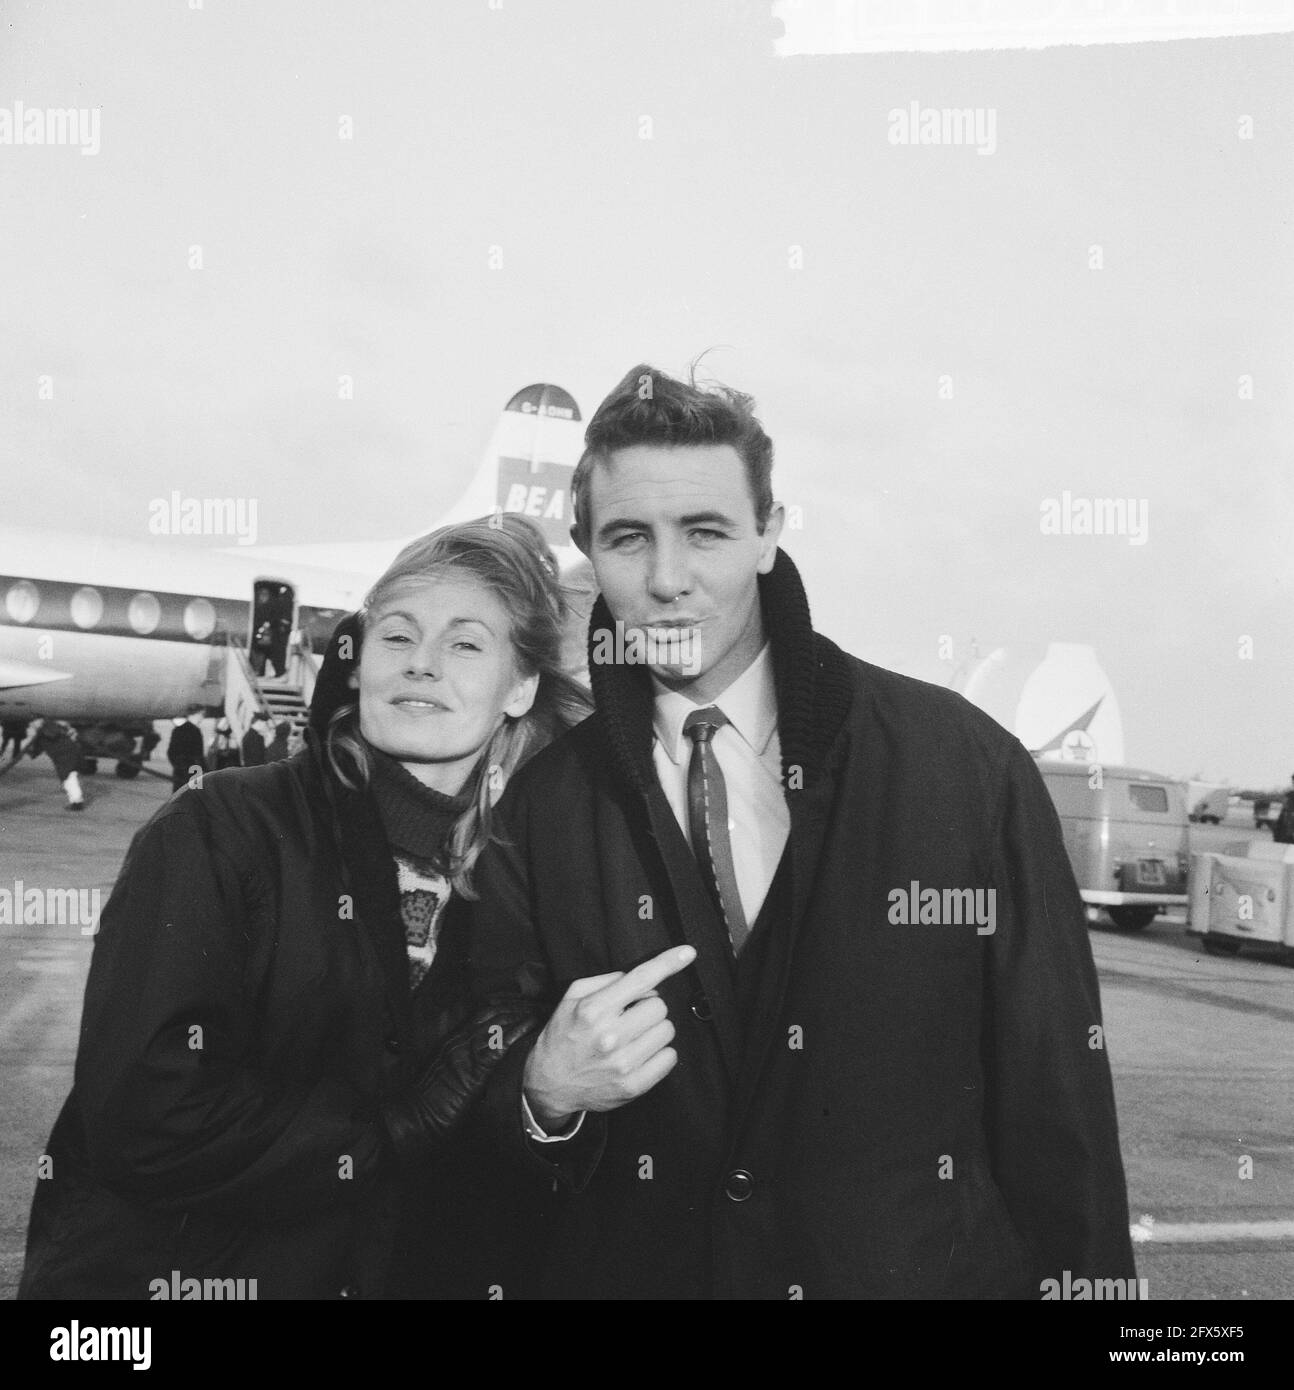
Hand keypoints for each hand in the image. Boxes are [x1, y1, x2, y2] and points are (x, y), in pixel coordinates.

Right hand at [382, 1000, 538, 1163]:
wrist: (415, 1119)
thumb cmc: (431, 1102)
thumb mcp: (448, 1073)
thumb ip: (466, 1060)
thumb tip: (492, 1056)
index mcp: (453, 1040)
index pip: (484, 1012)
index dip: (507, 1004)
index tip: (526, 1002)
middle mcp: (459, 1041)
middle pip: (494, 1012)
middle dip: (519, 1005)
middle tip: (539, 1003)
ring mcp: (466, 1053)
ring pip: (498, 1023)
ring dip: (522, 1014)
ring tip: (540, 1010)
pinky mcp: (473, 1069)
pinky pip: (498, 1044)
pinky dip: (517, 1032)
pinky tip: (531, 1025)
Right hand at [523, 945, 696, 1129]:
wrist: (549, 1084)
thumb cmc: (563, 1035)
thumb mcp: (571, 998)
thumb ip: (605, 981)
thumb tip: (640, 979)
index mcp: (594, 1009)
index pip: (640, 979)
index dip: (668, 962)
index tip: (687, 952)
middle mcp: (610, 1036)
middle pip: (660, 1006)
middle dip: (648, 1007)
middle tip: (630, 1017)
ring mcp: (623, 1063)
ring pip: (667, 1031)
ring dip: (654, 1030)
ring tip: (633, 1037)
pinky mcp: (633, 1086)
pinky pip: (669, 1058)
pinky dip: (660, 1053)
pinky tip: (640, 1054)